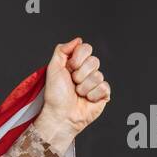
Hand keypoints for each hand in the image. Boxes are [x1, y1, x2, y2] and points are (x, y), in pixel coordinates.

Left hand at [32, 37, 110, 152]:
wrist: (60, 115)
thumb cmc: (55, 95)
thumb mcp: (53, 69)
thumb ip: (62, 50)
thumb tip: (77, 40)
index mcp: (76, 64)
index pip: (86, 48)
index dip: (78, 58)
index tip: (70, 68)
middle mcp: (87, 72)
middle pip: (94, 61)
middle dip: (80, 74)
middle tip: (73, 84)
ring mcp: (96, 83)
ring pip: (98, 75)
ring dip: (84, 87)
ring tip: (77, 94)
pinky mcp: (103, 94)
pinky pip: (104, 87)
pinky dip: (92, 95)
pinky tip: (86, 100)